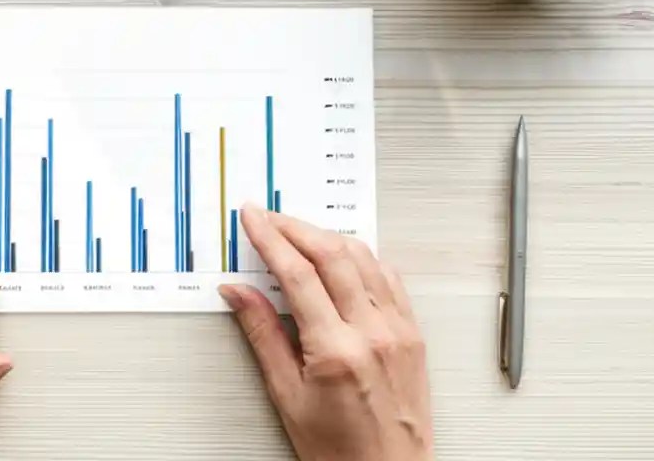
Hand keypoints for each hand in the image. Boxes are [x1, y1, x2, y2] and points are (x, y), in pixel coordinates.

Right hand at [219, 205, 431, 460]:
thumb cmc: (340, 451)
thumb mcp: (287, 396)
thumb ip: (262, 335)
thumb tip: (239, 294)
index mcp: (337, 351)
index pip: (298, 274)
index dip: (271, 238)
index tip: (254, 220)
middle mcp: (374, 334)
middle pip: (332, 255)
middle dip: (295, 227)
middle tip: (269, 217)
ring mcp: (399, 331)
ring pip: (364, 258)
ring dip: (327, 236)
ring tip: (299, 231)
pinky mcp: (413, 334)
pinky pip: (389, 278)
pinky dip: (361, 258)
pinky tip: (343, 257)